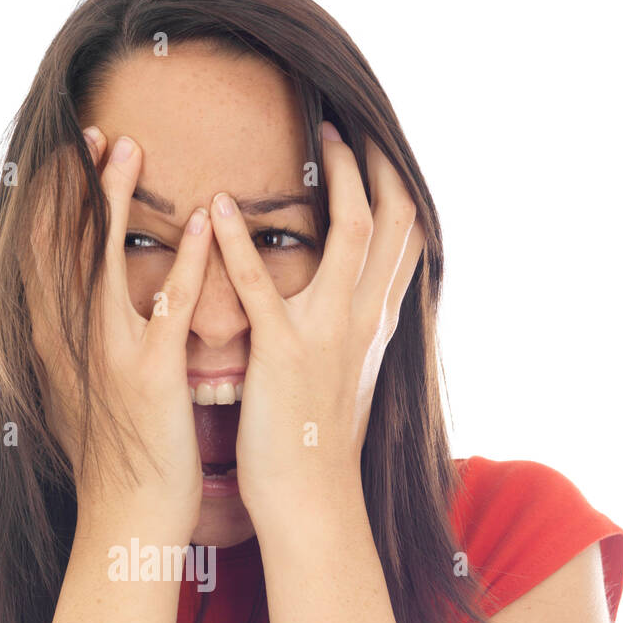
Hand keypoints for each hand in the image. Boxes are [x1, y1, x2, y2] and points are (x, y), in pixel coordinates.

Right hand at [22, 129, 211, 537]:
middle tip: (87, 131)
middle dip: (71, 186)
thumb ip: (94, 351)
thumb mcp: (94, 397)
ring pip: (101, 263)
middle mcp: (73, 345)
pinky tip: (201, 222)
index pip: (46, 260)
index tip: (63, 160)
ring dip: (112, 202)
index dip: (50, 206)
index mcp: (59, 347)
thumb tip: (96, 320)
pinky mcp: (151, 377)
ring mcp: (110, 357)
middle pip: (61, 248)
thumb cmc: (120, 460)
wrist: (128, 520)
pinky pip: (170, 308)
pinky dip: (185, 262)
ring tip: (126, 149)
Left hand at [207, 123, 425, 522]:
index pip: (407, 241)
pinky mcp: (284, 355)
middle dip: (383, 165)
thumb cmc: (318, 446)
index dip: (399, 188)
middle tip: (353, 121)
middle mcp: (365, 322)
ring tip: (316, 137)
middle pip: (398, 221)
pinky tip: (215, 208)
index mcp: (376, 327)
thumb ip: (353, 337)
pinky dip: (236, 242)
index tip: (381, 147)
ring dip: (338, 179)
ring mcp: (329, 335)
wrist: (310, 501)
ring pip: (353, 234)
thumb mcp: (348, 381)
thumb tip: (356, 310)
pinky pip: (261, 286)